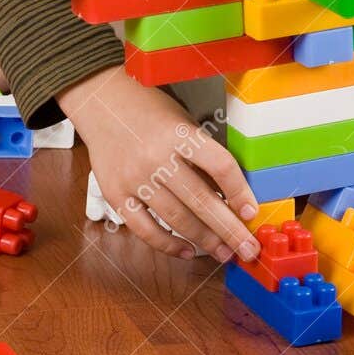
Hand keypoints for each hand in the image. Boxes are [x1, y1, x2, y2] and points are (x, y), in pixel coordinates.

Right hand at [59, 66, 260, 265]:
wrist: (102, 102)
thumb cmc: (149, 111)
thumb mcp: (183, 122)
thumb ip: (202, 155)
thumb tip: (230, 196)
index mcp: (179, 134)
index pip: (220, 166)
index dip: (240, 192)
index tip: (252, 212)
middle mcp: (157, 157)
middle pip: (201, 199)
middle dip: (229, 229)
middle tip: (247, 249)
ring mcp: (134, 178)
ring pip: (176, 218)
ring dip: (204, 239)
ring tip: (223, 252)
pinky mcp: (115, 194)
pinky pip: (144, 228)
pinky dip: (167, 244)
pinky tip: (186, 250)